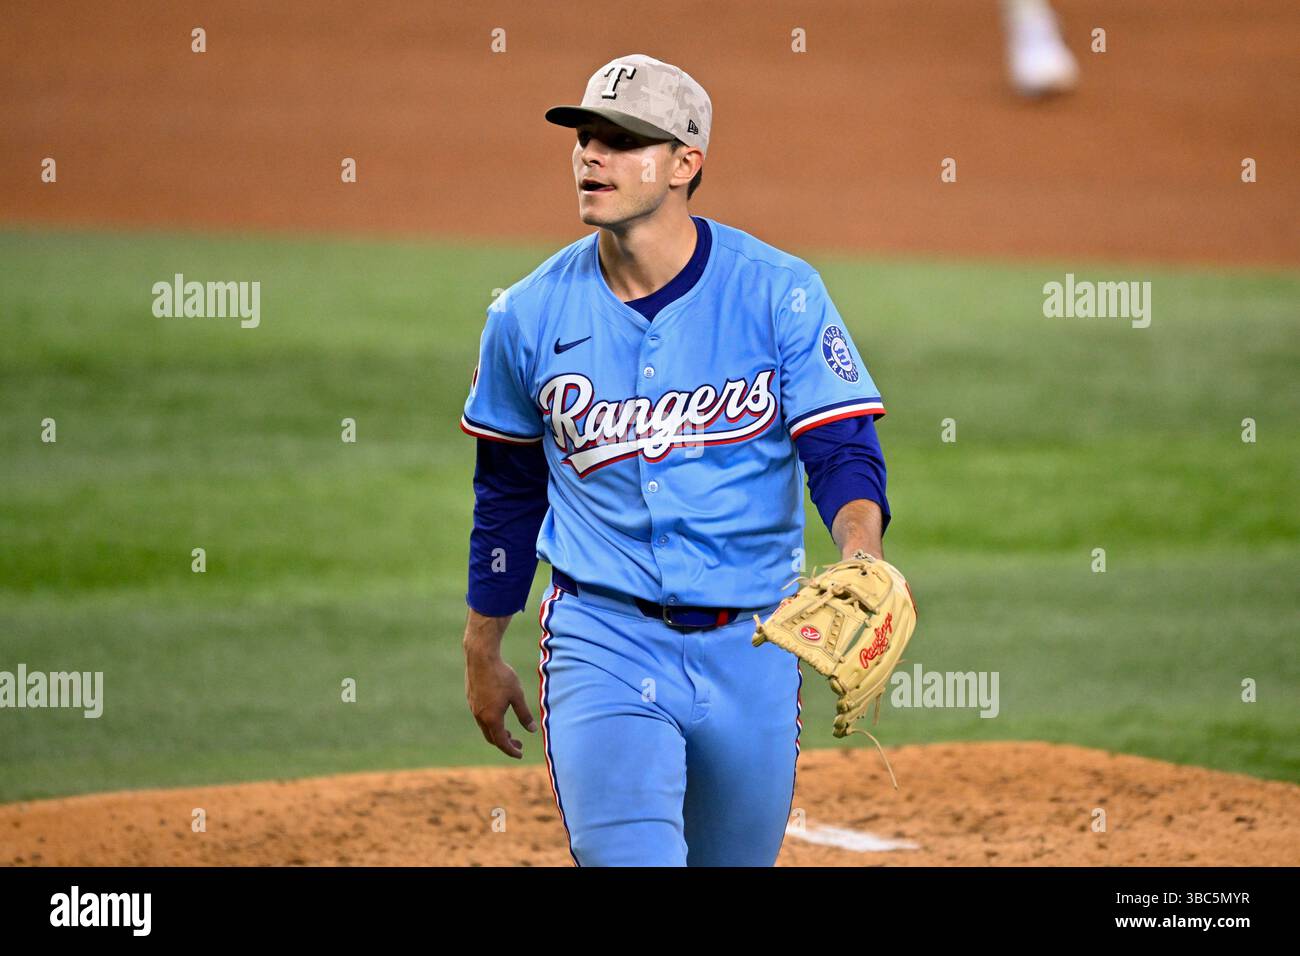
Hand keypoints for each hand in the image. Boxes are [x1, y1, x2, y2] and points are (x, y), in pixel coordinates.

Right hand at [463, 610, 537, 758]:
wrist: (481, 658)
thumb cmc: (501, 675)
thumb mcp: (517, 695)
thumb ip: (524, 714)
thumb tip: (532, 730)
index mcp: (492, 718)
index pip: (501, 742)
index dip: (511, 750)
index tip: (520, 754)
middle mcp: (480, 716)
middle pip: (491, 737)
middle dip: (505, 743)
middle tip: (518, 744)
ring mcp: (473, 707)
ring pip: (485, 727)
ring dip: (497, 732)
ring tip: (509, 731)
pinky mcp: (471, 698)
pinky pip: (480, 716)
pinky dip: (490, 722)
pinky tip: (498, 714)